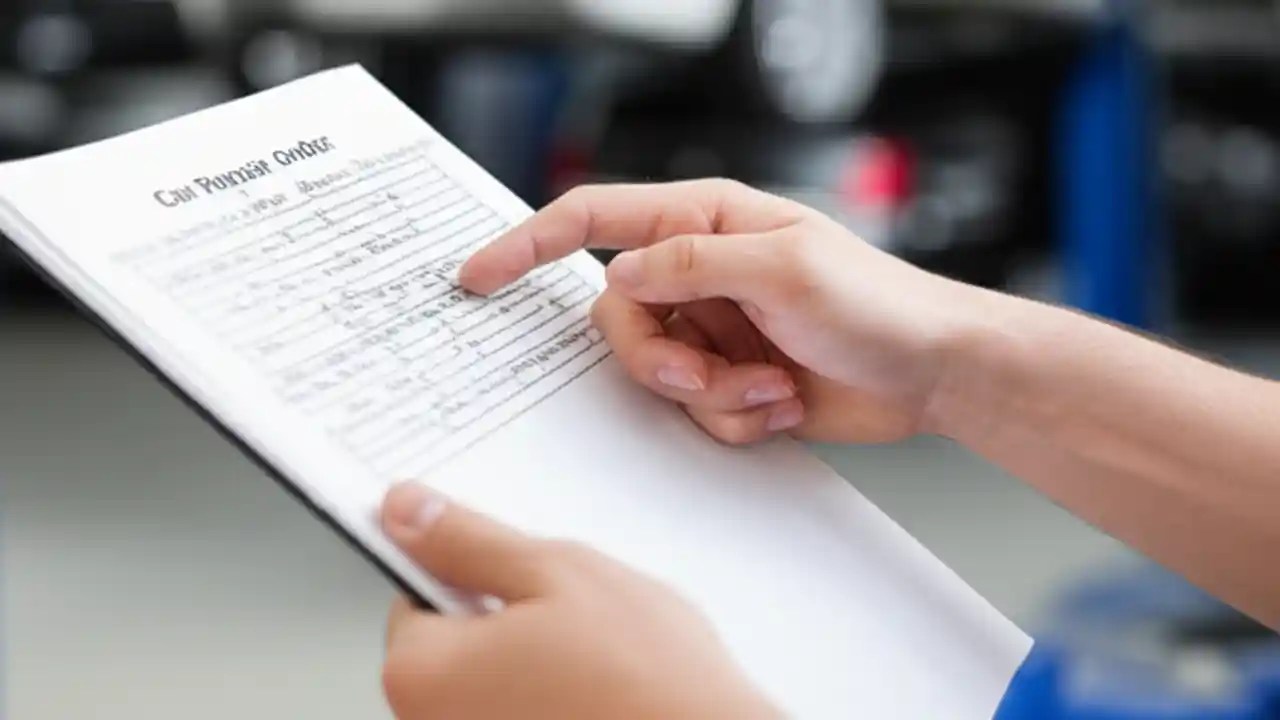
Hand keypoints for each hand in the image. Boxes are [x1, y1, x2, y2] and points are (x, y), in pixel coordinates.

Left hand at [379, 483, 778, 719]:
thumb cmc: (645, 679)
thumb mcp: (555, 571)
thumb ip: (469, 540)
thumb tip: (405, 511)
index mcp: (421, 674)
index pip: (414, 597)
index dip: (472, 572)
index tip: (517, 570)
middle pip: (451, 647)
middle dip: (505, 620)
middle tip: (572, 614)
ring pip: (494, 683)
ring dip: (533, 663)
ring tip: (601, 658)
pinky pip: (524, 712)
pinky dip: (554, 700)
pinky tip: (603, 694)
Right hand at [461, 179, 978, 444]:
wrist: (928, 372)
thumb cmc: (878, 301)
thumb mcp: (784, 268)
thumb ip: (692, 263)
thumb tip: (622, 272)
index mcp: (705, 223)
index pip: (594, 221)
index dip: (529, 243)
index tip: (480, 273)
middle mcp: (698, 275)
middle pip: (618, 319)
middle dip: (661, 359)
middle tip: (712, 372)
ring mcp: (710, 332)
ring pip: (653, 374)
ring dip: (712, 393)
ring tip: (772, 386)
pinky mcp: (727, 382)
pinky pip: (692, 412)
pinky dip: (736, 416)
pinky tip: (783, 401)